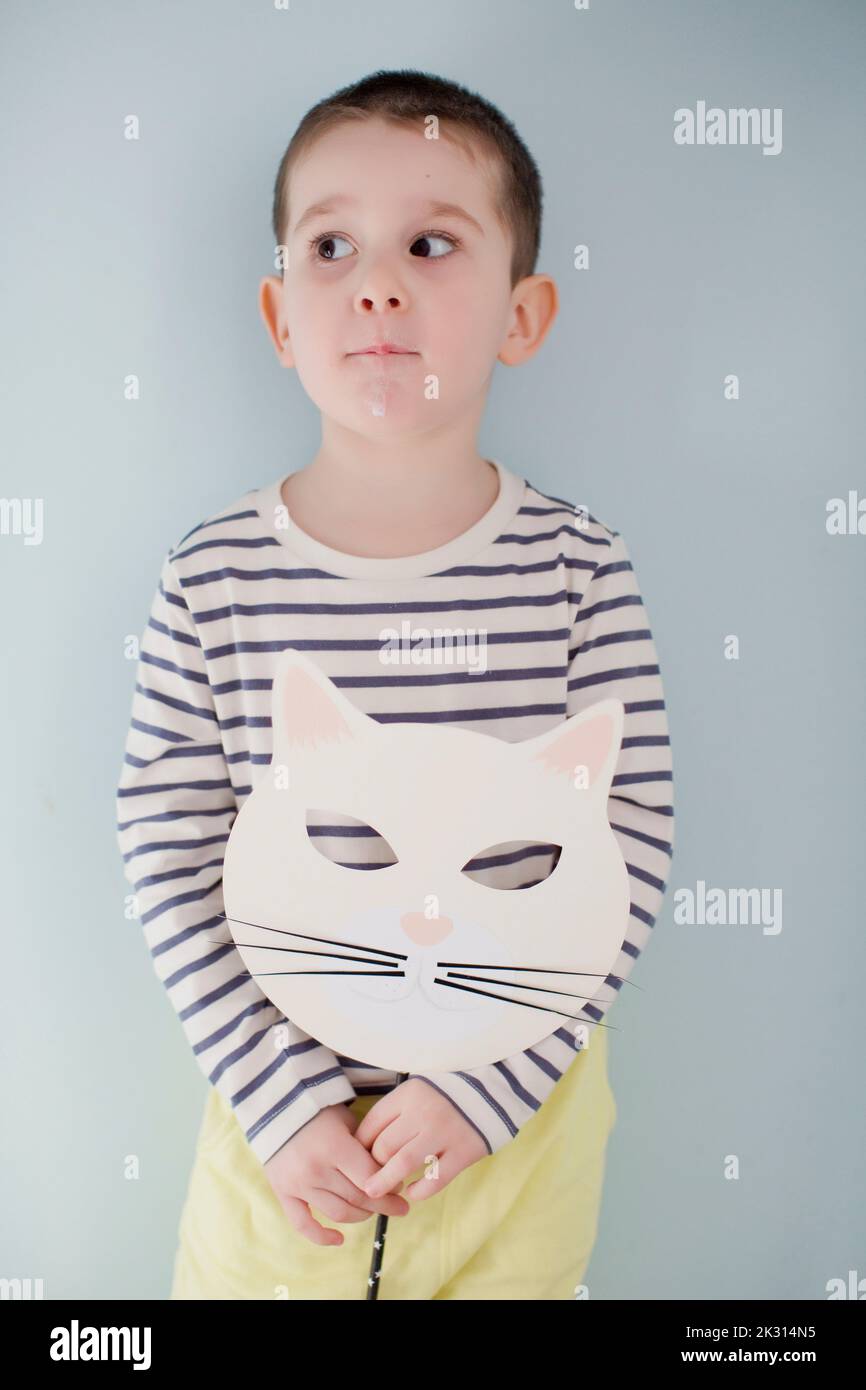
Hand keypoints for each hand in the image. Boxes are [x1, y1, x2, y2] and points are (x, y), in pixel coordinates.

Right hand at [263, 1102, 409, 1245]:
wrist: (275, 1108)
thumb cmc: (318, 1110)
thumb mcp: (346, 1120)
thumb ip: (365, 1146)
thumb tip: (386, 1173)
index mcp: (335, 1147)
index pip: (370, 1178)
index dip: (390, 1188)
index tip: (400, 1189)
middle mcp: (316, 1169)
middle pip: (358, 1198)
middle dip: (383, 1205)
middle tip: (398, 1207)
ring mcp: (298, 1184)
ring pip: (338, 1213)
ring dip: (361, 1216)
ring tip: (372, 1211)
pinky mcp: (283, 1193)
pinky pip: (303, 1224)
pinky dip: (322, 1237)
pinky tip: (339, 1239)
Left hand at [354, 1079, 487, 1202]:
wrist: (491, 1090)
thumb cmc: (443, 1095)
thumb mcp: (415, 1092)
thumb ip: (393, 1113)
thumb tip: (364, 1147)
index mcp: (408, 1095)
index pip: (372, 1124)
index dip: (360, 1146)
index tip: (358, 1159)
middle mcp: (424, 1112)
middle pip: (384, 1146)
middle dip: (372, 1167)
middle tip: (369, 1178)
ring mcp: (445, 1132)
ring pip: (404, 1164)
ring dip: (386, 1182)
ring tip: (376, 1192)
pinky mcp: (465, 1151)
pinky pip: (436, 1179)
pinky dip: (420, 1190)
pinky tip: (412, 1192)